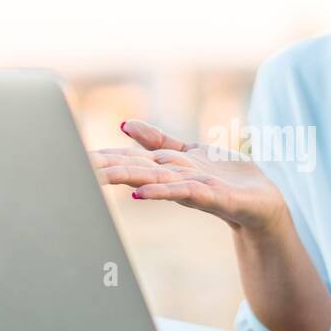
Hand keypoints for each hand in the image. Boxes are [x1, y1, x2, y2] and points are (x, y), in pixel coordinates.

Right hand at [90, 119, 285, 233]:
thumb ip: (156, 141)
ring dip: (127, 178)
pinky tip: (140, 193)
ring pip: (155, 180)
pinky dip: (162, 191)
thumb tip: (124, 125)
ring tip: (100, 176)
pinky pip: (186, 192)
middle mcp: (174, 180)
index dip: (99, 157)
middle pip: (135, 171)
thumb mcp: (189, 153)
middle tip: (72, 167)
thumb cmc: (226, 179)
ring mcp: (193, 190)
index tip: (66, 155)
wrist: (264, 205)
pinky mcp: (216, 197)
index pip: (126, 160)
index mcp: (165, 169)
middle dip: (105, 168)